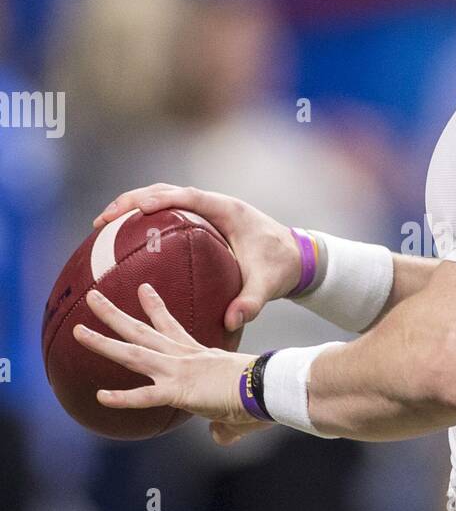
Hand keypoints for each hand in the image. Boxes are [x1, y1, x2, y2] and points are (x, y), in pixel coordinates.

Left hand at [74, 283, 259, 435]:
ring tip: (78, 330)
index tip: (143, 289)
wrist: (270, 388)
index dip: (154, 308)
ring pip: (133, 353)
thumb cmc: (262, 394)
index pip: (171, 326)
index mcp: (198, 354)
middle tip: (93, 298)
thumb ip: (224, 426)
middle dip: (114, 314)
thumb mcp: (238, 409)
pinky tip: (100, 397)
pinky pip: (145, 396)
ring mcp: (178, 371)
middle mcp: (183, 357)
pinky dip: (122, 398)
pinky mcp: (179, 391)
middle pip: (142, 330)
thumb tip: (219, 438)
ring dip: (103, 342)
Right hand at [92, 184, 301, 332]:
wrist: (297, 257)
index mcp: (228, 210)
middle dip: (132, 200)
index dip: (161, 199)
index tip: (135, 208)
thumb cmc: (281, 266)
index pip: (189, 197)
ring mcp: (207, 209)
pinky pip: (169, 212)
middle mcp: (215, 203)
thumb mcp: (267, 285)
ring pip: (163, 197)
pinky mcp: (203, 219)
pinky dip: (144, 218)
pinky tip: (124, 237)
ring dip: (133, 205)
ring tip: (103, 224)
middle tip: (104, 219)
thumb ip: (251, 302)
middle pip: (166, 191)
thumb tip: (232, 319)